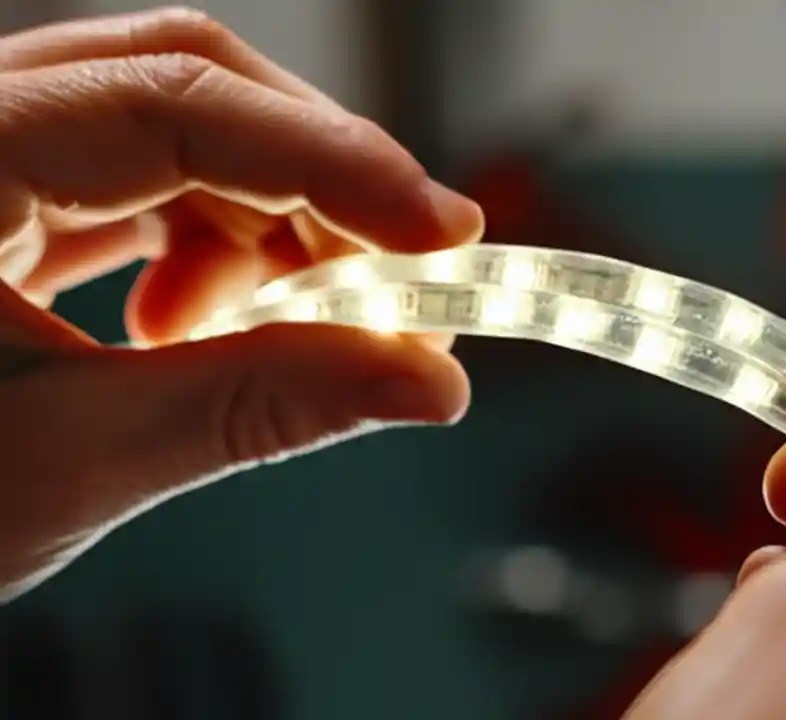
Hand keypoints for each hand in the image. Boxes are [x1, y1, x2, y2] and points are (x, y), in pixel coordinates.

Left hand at [0, 8, 483, 600]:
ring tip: (293, 329)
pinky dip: (209, 250)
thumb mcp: (64, 463)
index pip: (174, 101)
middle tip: (405, 276)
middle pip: (185, 87)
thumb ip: (255, 408)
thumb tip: (424, 383)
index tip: (443, 234)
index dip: (331, 160)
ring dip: (266, 224)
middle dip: (313, 181)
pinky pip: (136, 187)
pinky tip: (204, 326)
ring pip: (173, 135)